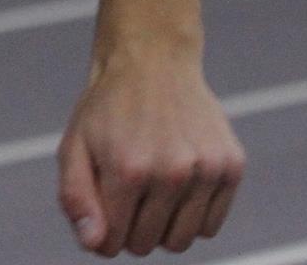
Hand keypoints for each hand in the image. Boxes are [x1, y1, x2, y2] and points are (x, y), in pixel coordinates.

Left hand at [58, 52, 242, 255]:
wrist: (153, 61)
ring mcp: (207, 169)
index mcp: (128, 169)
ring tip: (151, 192)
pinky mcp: (232, 166)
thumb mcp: (74, 146)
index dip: (104, 234)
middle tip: (126, 195)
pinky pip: (210, 226)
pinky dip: (192, 217)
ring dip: (163, 228)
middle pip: (147, 244)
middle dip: (131, 230)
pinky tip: (177, 186)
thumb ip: (76, 198)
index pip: (114, 242)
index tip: (103, 212)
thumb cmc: (108, 109)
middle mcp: (172, 172)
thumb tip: (96, 246)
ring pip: (182, 241)